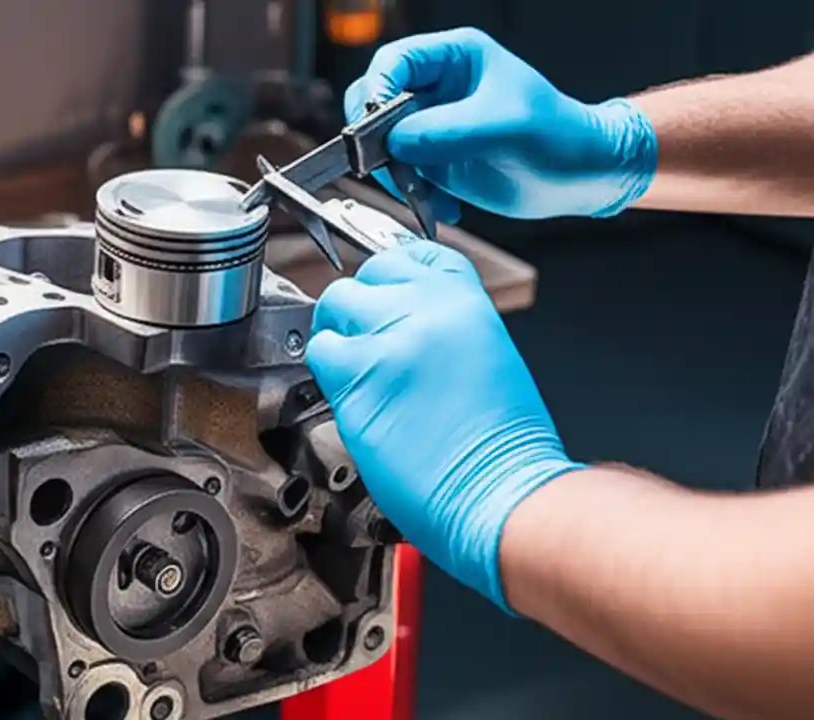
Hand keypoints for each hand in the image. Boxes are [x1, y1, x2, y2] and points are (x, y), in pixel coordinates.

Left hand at [307, 241, 582, 609]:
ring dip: (338, 338)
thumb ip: (444, 328)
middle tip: (364, 342)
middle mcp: (425, 310)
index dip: (387, 273)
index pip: (410, 253)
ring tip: (357, 373)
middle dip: (359, 308)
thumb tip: (405, 325)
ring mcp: (388, 340)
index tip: (380, 291)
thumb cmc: (503, 446)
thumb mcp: (488, 356)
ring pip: (334, 308)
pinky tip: (352, 398)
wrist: (502, 492)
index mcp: (465, 300)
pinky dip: (328, 373)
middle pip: (364, 278)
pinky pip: (320, 353)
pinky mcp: (358, 378)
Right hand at [345, 27, 656, 221]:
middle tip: (390, 166)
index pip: (393, 63)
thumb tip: (394, 140)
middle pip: (375, 104)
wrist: (583, 178)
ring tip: (427, 195)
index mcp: (454, 57)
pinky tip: (443, 205)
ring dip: (395, 175)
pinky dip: (412, 194)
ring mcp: (432, 126)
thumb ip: (444, 131)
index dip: (377, 91)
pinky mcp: (433, 160)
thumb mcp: (502, 128)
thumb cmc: (560, 137)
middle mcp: (437, 89)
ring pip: (381, 145)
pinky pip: (400, 174)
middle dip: (376, 139)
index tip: (375, 125)